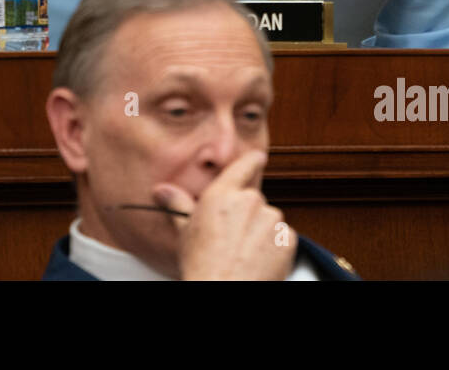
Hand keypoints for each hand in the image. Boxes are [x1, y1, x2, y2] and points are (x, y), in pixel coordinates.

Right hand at [152, 150, 296, 280]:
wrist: (223, 289)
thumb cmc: (202, 265)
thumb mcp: (185, 232)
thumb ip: (178, 204)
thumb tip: (162, 190)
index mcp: (222, 194)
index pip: (244, 165)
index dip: (252, 161)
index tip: (258, 158)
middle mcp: (249, 201)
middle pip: (254, 201)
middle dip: (247, 216)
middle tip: (232, 238)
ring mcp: (271, 219)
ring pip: (269, 220)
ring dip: (261, 232)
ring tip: (244, 253)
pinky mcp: (287, 238)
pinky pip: (283, 238)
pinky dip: (275, 247)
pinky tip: (258, 260)